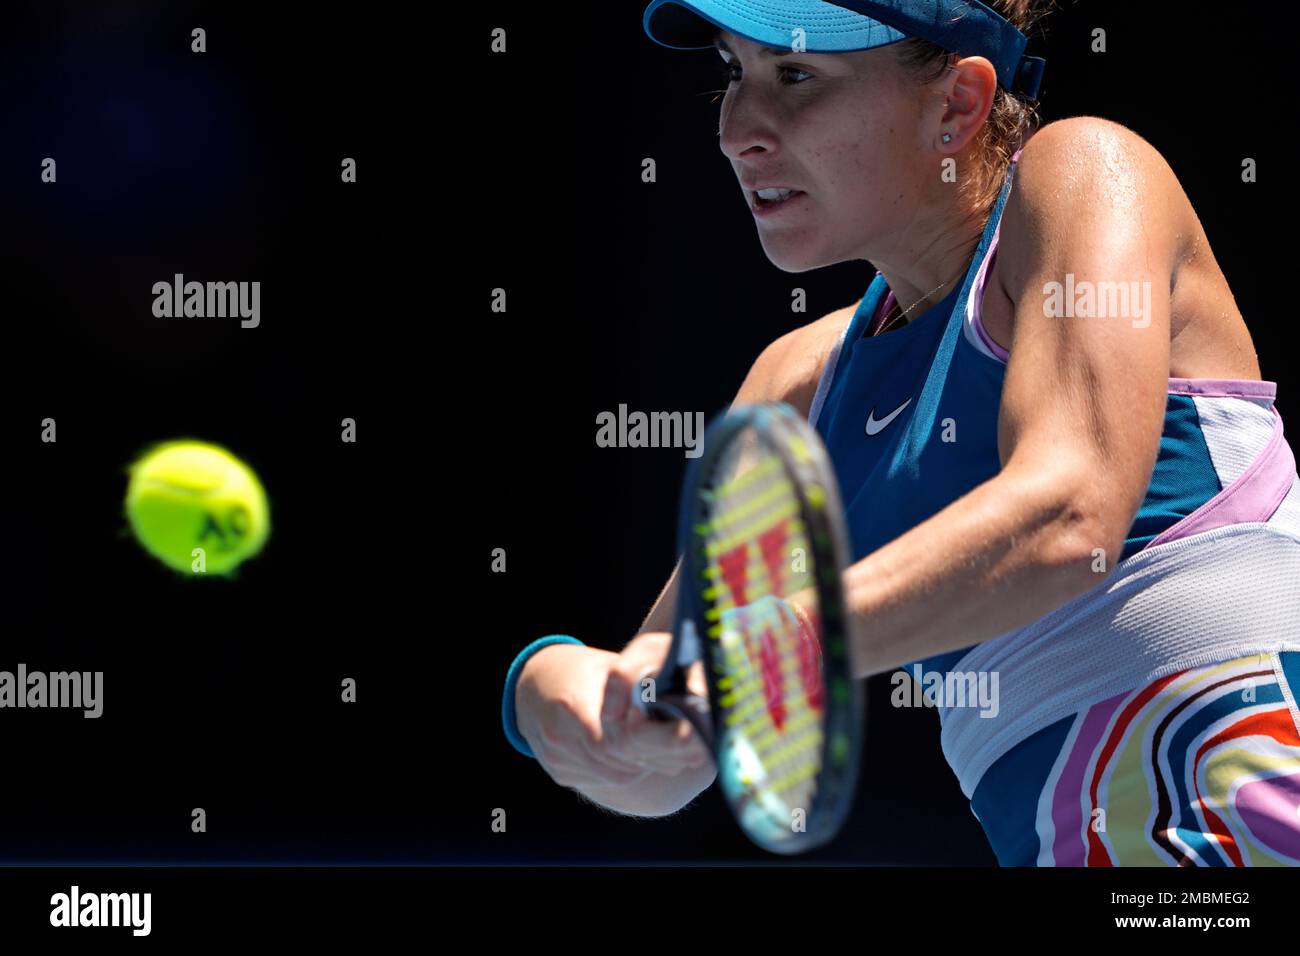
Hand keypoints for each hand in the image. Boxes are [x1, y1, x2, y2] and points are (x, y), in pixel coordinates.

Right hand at [515, 632, 714, 815]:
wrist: (535, 683)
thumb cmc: (583, 671)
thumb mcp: (611, 666)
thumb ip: (640, 684)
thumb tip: (690, 696)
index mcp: (570, 707)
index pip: (614, 742)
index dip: (651, 745)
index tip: (683, 739)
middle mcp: (557, 737)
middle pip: (618, 764)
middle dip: (653, 757)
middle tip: (689, 752)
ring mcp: (555, 758)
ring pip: (613, 775)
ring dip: (641, 765)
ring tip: (668, 752)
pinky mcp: (558, 772)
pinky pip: (599, 778)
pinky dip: (622, 768)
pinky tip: (638, 757)